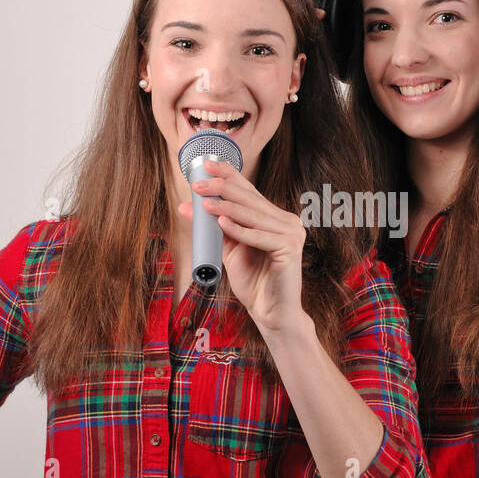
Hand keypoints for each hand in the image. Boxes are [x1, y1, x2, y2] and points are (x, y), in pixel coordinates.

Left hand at [176, 159, 307, 334]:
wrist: (271, 312)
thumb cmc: (254, 282)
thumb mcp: (229, 249)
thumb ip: (213, 228)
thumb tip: (186, 207)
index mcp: (275, 217)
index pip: (250, 190)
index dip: (229, 175)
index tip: (206, 164)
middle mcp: (287, 221)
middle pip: (250, 199)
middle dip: (221, 189)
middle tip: (197, 184)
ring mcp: (292, 233)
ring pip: (253, 216)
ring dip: (226, 207)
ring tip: (203, 202)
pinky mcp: (290, 249)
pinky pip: (259, 236)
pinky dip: (239, 229)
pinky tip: (221, 221)